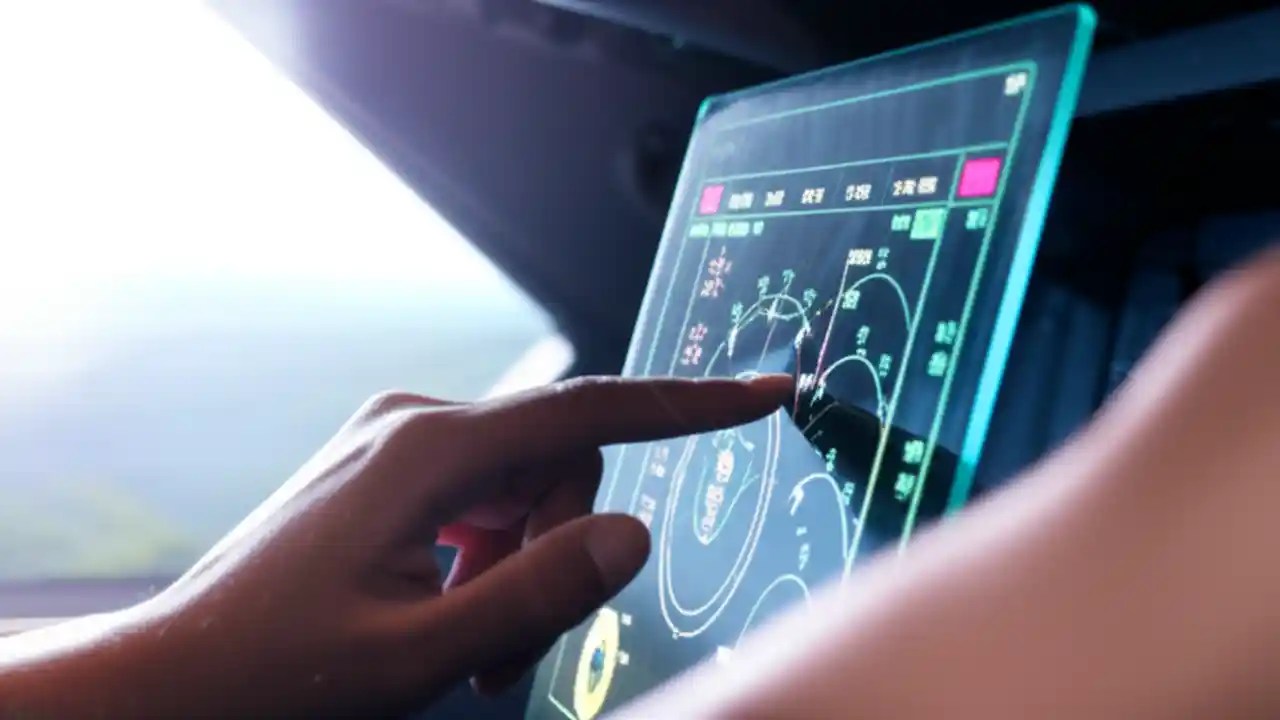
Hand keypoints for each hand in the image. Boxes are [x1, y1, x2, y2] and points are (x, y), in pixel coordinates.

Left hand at [0, 374, 790, 718]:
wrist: (175, 681)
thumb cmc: (279, 673)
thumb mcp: (423, 655)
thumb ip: (537, 593)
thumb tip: (630, 533)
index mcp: (431, 451)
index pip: (594, 410)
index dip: (690, 404)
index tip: (761, 394)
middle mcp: (418, 426)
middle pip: (563, 464)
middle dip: (563, 550)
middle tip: (511, 649)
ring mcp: (400, 445)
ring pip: (526, 488)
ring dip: (524, 568)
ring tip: (472, 652)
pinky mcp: (391, 471)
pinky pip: (484, 499)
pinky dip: (492, 559)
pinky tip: (449, 618)